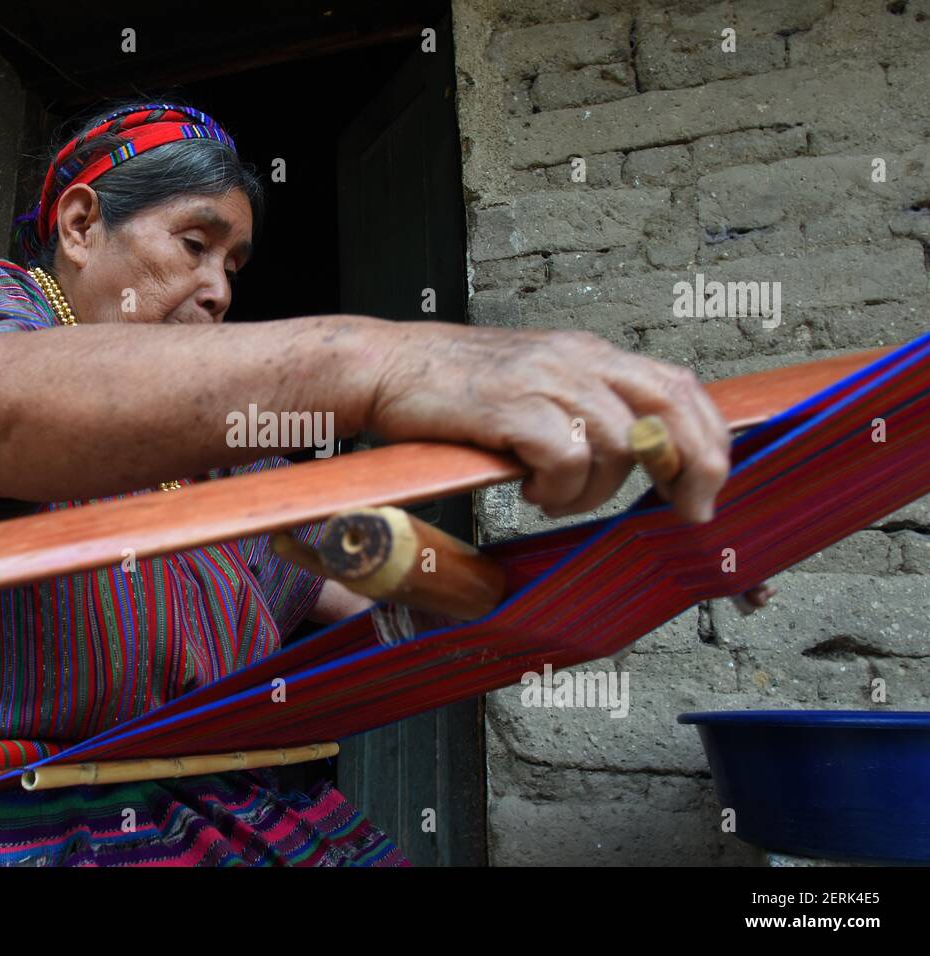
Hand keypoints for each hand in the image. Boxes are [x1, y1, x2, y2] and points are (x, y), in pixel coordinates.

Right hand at [365, 326, 730, 522]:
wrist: (387, 368)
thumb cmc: (455, 391)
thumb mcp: (535, 389)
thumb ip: (584, 411)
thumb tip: (638, 456)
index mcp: (588, 355)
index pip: (678, 385)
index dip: (708, 437)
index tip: (706, 486)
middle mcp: (577, 359)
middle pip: (671, 406)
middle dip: (692, 466)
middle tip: (688, 511)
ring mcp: (545, 379)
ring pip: (620, 443)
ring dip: (596, 490)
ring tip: (554, 496)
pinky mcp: (512, 405)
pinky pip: (568, 458)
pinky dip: (558, 488)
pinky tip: (528, 488)